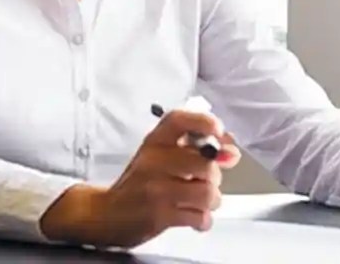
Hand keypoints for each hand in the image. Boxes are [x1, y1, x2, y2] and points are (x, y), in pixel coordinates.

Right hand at [40, 110, 240, 247]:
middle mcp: (154, 161)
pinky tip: (194, 217)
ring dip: (211, 200)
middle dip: (214, 176)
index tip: (218, 131)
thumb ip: (198, 150)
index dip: (204, 122)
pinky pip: (200, 216)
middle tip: (203, 181)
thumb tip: (232, 153)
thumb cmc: (142, 182)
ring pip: (207, 192)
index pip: (180, 120)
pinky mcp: (159, 215)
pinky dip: (203, 219)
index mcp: (155, 141)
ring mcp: (155, 189)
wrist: (107, 214)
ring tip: (200, 202)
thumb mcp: (163, 157)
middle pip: (206, 163)